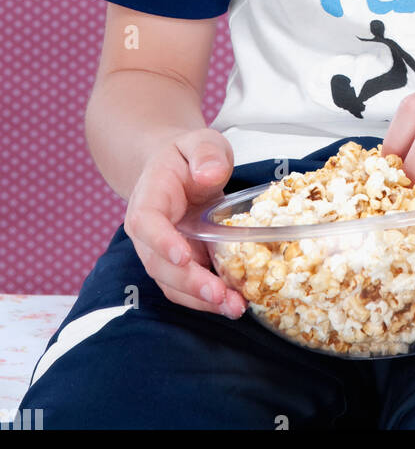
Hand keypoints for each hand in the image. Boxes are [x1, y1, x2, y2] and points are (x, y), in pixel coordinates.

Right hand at [124, 129, 246, 318]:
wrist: (178, 170)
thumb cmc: (189, 156)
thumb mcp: (201, 141)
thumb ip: (206, 153)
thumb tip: (209, 175)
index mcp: (149, 197)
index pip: (146, 222)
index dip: (161, 242)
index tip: (184, 257)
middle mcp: (148, 232)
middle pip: (159, 263)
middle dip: (190, 283)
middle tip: (220, 295)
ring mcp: (162, 252)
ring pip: (172, 283)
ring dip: (201, 300)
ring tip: (234, 307)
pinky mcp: (179, 265)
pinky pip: (188, 288)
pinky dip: (208, 300)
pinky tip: (233, 304)